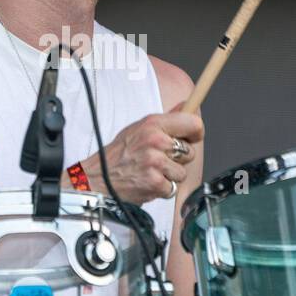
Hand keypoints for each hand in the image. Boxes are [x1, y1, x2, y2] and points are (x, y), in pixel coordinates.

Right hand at [79, 102, 202, 203]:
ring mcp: (156, 163)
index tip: (192, 137)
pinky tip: (148, 182)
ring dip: (169, 176)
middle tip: (159, 159)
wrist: (98, 178)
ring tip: (151, 171)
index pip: (193, 124)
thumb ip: (166, 119)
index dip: (196, 133)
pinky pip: (172, 188)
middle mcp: (156, 141)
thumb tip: (187, 106)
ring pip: (182, 173)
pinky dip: (162, 189)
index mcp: (153, 124)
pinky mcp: (155, 182)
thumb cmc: (119, 154)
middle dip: (178, 159)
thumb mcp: (139, 128)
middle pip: (190, 152)